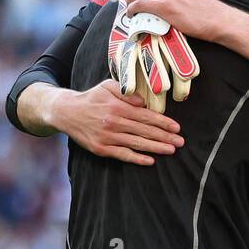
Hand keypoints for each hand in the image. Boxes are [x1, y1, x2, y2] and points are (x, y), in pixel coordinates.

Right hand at [48, 82, 183, 164]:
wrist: (67, 112)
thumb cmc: (92, 98)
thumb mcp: (108, 87)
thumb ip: (126, 93)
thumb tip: (143, 102)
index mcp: (118, 107)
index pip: (146, 116)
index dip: (163, 122)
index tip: (177, 128)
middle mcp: (114, 122)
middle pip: (144, 131)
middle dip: (165, 137)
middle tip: (180, 142)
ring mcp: (108, 137)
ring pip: (137, 144)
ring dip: (156, 148)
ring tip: (171, 150)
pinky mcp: (101, 149)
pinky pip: (123, 155)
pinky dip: (137, 159)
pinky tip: (150, 161)